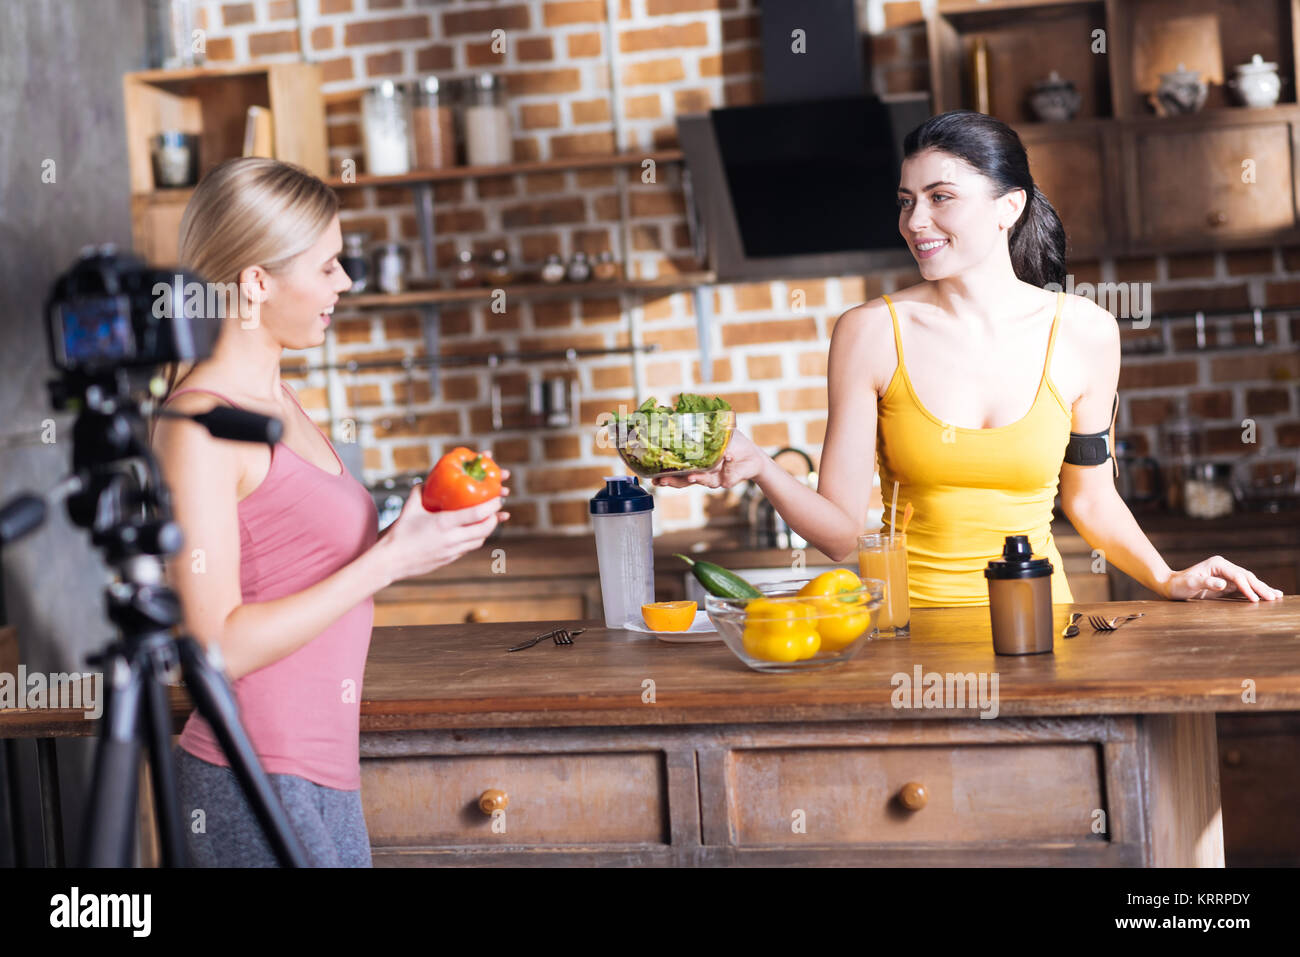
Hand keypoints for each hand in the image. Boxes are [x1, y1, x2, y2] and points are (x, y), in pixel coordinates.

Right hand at [377, 468, 510, 581]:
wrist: (391, 561)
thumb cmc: (399, 533)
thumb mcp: (410, 509)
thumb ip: (419, 492)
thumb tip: (426, 480)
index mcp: (444, 523)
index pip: (476, 514)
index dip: (491, 506)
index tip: (498, 499)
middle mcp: (452, 539)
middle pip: (484, 529)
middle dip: (494, 519)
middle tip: (496, 510)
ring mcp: (452, 551)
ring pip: (479, 541)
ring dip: (487, 530)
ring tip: (488, 520)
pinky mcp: (450, 559)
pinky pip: (469, 548)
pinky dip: (475, 539)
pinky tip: (473, 533)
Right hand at [650, 430, 765, 489]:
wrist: (752, 458)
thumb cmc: (732, 444)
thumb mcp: (714, 431)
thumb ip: (697, 426)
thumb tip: (676, 412)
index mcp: (694, 464)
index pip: (676, 471)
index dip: (664, 475)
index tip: (652, 476)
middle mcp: (701, 474)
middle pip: (682, 481)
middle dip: (671, 481)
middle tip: (660, 480)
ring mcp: (713, 479)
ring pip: (700, 481)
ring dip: (695, 478)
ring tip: (690, 476)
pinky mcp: (726, 480)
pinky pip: (725, 473)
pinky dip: (727, 465)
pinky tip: (727, 458)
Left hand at [1161, 554, 1283, 601]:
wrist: (1170, 585)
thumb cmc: (1178, 585)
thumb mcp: (1190, 584)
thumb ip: (1206, 583)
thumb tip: (1222, 584)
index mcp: (1218, 564)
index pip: (1238, 576)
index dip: (1247, 587)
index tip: (1255, 599)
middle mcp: (1225, 567)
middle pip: (1247, 577)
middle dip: (1261, 587)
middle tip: (1274, 598)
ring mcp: (1227, 575)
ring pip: (1249, 581)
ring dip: (1262, 589)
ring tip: (1277, 596)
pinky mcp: (1227, 583)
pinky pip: (1244, 587)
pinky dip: (1256, 591)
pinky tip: (1267, 594)